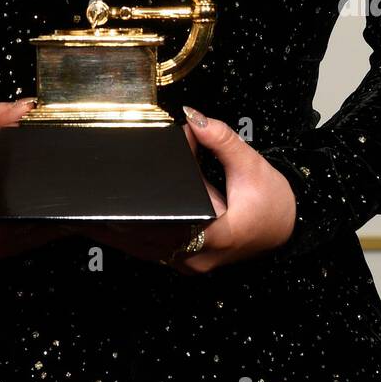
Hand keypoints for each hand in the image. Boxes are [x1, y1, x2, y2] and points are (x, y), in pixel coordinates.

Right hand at [0, 98, 74, 269]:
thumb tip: (26, 109)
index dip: (18, 224)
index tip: (45, 213)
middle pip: (2, 245)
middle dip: (35, 230)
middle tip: (67, 215)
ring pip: (1, 254)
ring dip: (29, 239)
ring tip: (59, 222)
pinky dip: (14, 243)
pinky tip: (35, 230)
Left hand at [72, 107, 296, 275]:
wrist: (287, 226)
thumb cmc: (272, 201)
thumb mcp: (251, 164)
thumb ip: (222, 139)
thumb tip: (194, 117)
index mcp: (218, 236)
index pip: (170, 226)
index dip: (142, 211)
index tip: (121, 195)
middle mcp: (201, 257)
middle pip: (149, 239)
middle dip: (123, 218)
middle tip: (97, 196)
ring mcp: (192, 263)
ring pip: (146, 249)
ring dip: (122, 230)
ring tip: (93, 210)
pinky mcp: (188, 260)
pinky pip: (153, 250)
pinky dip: (134, 235)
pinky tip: (113, 221)